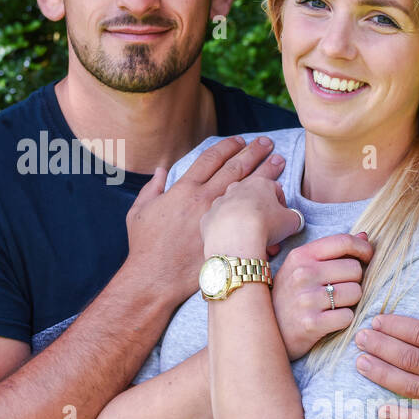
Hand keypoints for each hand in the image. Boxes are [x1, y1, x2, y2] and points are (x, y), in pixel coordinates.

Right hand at [124, 136, 284, 305]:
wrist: (155, 277)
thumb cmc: (145, 246)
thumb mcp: (139, 211)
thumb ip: (151, 188)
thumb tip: (161, 171)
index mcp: (183, 189)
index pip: (210, 159)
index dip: (227, 147)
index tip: (240, 141)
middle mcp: (203, 198)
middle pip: (234, 168)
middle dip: (253, 153)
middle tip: (267, 144)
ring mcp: (218, 218)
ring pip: (247, 189)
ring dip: (265, 173)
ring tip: (279, 163)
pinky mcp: (226, 236)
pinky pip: (251, 219)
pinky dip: (265, 208)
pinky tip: (279, 200)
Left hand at [200, 175, 302, 255]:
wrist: (236, 238)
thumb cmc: (265, 225)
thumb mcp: (291, 221)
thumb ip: (294, 217)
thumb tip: (293, 219)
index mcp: (258, 183)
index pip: (274, 188)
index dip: (282, 204)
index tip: (284, 218)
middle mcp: (236, 188)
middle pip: (252, 198)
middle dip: (262, 212)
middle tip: (269, 228)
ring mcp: (219, 203)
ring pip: (236, 213)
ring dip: (245, 224)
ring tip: (254, 241)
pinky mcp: (207, 219)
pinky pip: (220, 225)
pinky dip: (228, 233)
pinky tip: (236, 244)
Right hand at [271, 232, 373, 359]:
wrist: (266, 330)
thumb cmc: (288, 297)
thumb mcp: (300, 267)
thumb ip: (331, 251)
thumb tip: (364, 236)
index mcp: (301, 256)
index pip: (343, 241)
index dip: (363, 249)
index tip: (366, 258)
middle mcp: (303, 274)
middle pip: (355, 269)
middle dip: (354, 280)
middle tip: (340, 289)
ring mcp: (306, 299)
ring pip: (355, 292)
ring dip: (351, 302)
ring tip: (333, 305)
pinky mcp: (312, 323)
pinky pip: (348, 316)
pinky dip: (344, 320)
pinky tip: (330, 320)